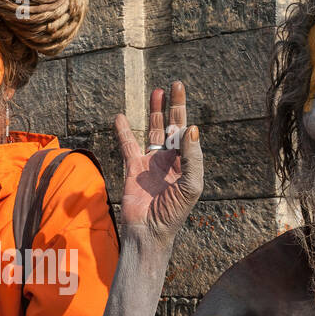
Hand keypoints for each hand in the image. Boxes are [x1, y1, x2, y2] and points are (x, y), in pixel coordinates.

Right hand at [113, 81, 202, 242]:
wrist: (150, 231)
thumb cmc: (174, 212)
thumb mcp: (191, 184)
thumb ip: (192, 157)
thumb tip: (191, 128)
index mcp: (186, 163)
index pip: (187, 133)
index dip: (184, 114)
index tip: (181, 95)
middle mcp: (170, 160)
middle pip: (171, 126)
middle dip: (173, 106)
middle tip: (174, 84)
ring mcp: (151, 163)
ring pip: (152, 131)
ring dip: (154, 112)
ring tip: (156, 91)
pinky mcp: (133, 168)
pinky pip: (128, 145)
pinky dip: (124, 131)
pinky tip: (121, 117)